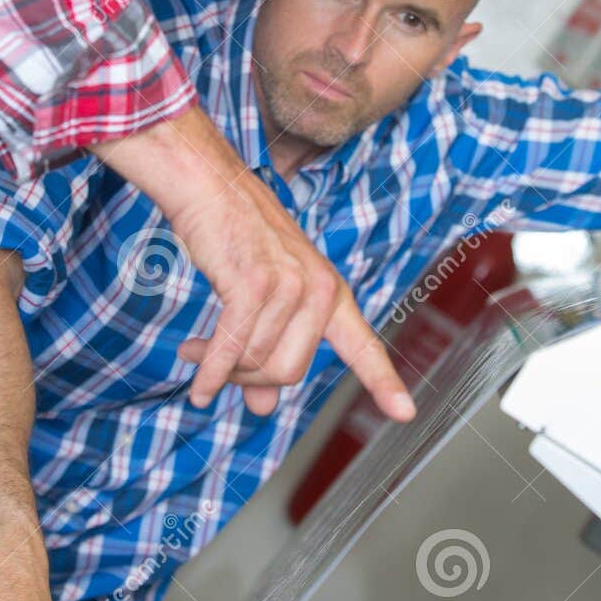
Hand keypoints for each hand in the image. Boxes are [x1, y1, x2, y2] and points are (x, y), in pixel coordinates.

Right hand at [94, 107, 415, 420]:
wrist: (210, 186)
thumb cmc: (236, 237)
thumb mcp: (262, 295)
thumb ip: (267, 351)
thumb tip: (262, 405)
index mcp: (330, 292)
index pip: (362, 345)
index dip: (383, 382)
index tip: (406, 413)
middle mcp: (320, 290)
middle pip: (289, 372)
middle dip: (247, 378)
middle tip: (217, 371)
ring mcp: (291, 285)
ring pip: (258, 361)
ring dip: (219, 366)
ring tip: (193, 351)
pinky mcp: (256, 284)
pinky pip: (233, 348)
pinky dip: (210, 369)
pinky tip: (196, 378)